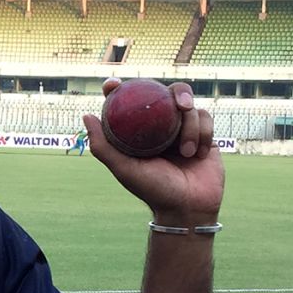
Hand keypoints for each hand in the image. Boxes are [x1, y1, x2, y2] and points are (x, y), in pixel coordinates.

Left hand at [82, 79, 225, 221]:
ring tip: (187, 153)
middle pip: (164, 93)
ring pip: (188, 106)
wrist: (189, 208)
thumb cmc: (154, 191)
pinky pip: (205, 117)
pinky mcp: (203, 133)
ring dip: (191, 127)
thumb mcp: (124, 170)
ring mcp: (182, 128)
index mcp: (138, 132)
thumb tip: (87, 116)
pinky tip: (199, 154)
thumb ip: (103, 147)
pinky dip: (203, 132)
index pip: (128, 102)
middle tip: (179, 104)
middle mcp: (160, 126)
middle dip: (174, 93)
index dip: (120, 88)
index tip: (113, 84)